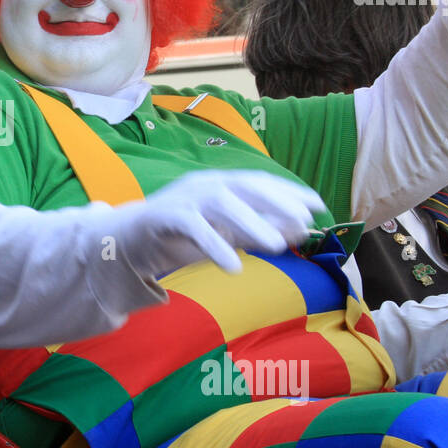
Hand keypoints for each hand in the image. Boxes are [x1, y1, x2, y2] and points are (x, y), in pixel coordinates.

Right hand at [113, 169, 324, 276]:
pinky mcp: (165, 216)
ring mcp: (184, 197)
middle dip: (277, 201)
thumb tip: (296, 231)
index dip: (289, 191)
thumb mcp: (225, 234)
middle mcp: (205, 184)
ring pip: (222, 203)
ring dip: (252, 223)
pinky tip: (234, 266)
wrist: (129, 241)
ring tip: (277, 245)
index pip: (259, 182)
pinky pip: (194, 227)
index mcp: (221, 184)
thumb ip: (256, 231)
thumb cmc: (182, 237)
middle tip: (303, 220)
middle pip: (245, 186)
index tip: (318, 205)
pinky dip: (215, 245)